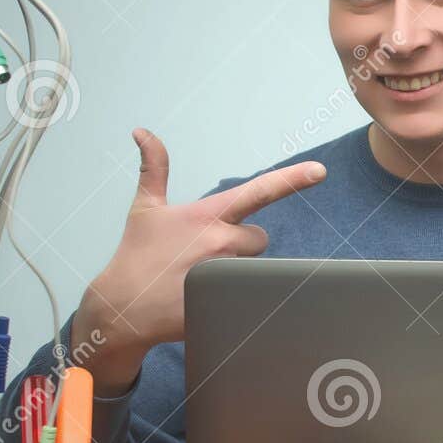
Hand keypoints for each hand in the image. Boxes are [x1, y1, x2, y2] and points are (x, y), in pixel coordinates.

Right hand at [72, 128, 325, 393]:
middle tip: (204, 255)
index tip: (319, 170)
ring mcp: (225, 274)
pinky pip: (248, 293)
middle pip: (259, 238)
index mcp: (206, 216)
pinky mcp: (227, 302)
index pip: (257, 191)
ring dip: (236, 269)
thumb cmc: (136, 256)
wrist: (123, 308)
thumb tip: (142, 133)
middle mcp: (221, 242)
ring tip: (200, 276)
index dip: (291, 179)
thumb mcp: (145, 208)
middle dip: (240, 244)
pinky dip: (233, 293)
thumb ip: (154, 169)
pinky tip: (202, 297)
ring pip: (254, 267)